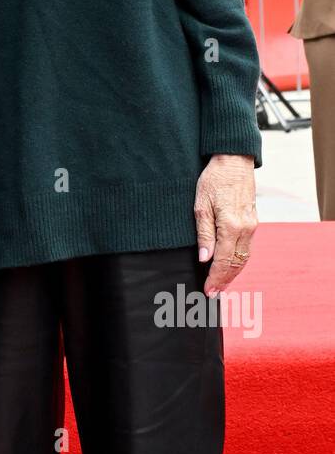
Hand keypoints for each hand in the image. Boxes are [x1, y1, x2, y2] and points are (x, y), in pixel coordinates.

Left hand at [193, 155, 257, 296]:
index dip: (215, 278)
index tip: (207, 290)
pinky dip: (238, 261)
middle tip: (212, 293)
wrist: (233, 160)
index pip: (223, 261)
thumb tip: (204, 259)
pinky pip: (247, 248)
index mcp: (231, 226)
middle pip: (236, 264)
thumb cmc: (213, 179)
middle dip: (224, 280)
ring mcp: (252, 225)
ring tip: (220, 284)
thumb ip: (204, 233)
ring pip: (244, 258)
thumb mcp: (200, 205)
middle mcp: (245, 229)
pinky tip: (229, 265)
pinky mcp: (253, 221)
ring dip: (233, 273)